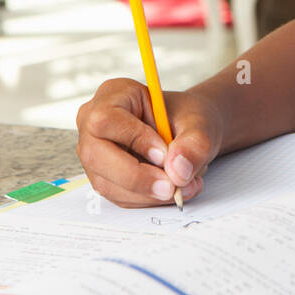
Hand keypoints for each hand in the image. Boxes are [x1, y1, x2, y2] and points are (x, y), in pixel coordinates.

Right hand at [74, 78, 222, 207]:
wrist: (189, 131)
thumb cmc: (187, 118)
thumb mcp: (200, 123)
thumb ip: (194, 144)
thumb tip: (178, 171)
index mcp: (114, 94)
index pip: (107, 120)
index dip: (135, 140)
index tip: (164, 155)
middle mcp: (94, 124)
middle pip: (95, 155)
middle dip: (137, 177)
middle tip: (172, 186)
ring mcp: (95, 153)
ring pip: (107, 183)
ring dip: (147, 194)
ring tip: (183, 186)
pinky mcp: (104, 177)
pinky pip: (119, 197)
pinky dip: (148, 199)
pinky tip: (172, 189)